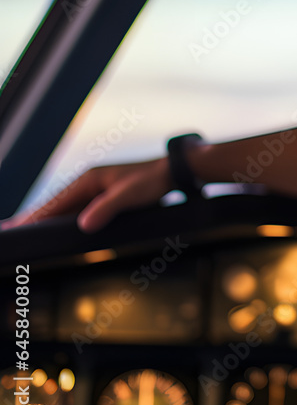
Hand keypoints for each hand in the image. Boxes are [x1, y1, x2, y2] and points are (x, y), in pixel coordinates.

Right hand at [0, 157, 173, 233]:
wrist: (173, 173)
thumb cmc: (152, 181)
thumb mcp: (129, 195)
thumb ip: (106, 209)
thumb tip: (84, 225)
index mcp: (89, 180)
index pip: (55, 202)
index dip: (34, 216)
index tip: (14, 227)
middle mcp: (88, 183)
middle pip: (54, 204)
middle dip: (32, 218)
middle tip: (8, 231)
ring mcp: (95, 189)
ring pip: (64, 208)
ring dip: (45, 219)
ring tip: (24, 232)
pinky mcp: (103, 196)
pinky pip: (76, 210)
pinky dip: (62, 219)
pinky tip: (55, 229)